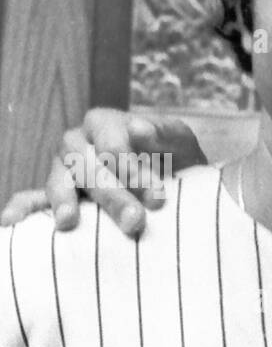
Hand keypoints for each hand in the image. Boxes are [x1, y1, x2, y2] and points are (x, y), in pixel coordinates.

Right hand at [0, 108, 205, 236]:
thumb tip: (138, 127)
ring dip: (65, 201)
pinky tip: (11, 223)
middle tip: (136, 221)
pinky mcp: (57, 195)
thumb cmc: (178, 160)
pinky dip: (21, 209)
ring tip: (70, 222)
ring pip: (58, 181)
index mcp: (104, 123)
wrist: (176, 184)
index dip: (133, 168)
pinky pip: (30, 198)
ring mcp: (63, 169)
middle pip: (86, 166)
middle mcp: (77, 143)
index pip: (110, 142)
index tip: (158, 198)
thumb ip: (163, 134)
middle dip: (113, 195)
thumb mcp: (180, 143)